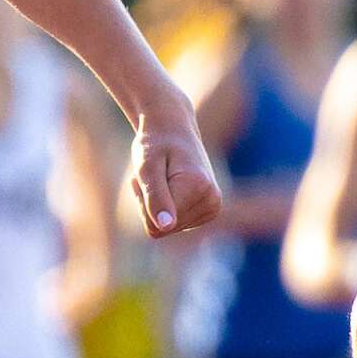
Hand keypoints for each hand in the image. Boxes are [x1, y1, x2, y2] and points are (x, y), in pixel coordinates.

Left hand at [128, 106, 224, 240]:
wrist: (173, 128)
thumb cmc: (156, 144)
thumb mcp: (147, 167)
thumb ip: (156, 197)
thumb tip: (166, 226)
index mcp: (199, 188)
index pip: (156, 227)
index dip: (144, 203)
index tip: (148, 176)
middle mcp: (212, 201)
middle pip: (164, 229)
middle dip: (150, 205)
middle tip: (154, 176)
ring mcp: (213, 207)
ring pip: (169, 227)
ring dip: (157, 204)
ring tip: (162, 178)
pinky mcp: (209, 210)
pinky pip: (175, 225)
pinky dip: (166, 206)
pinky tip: (171, 184)